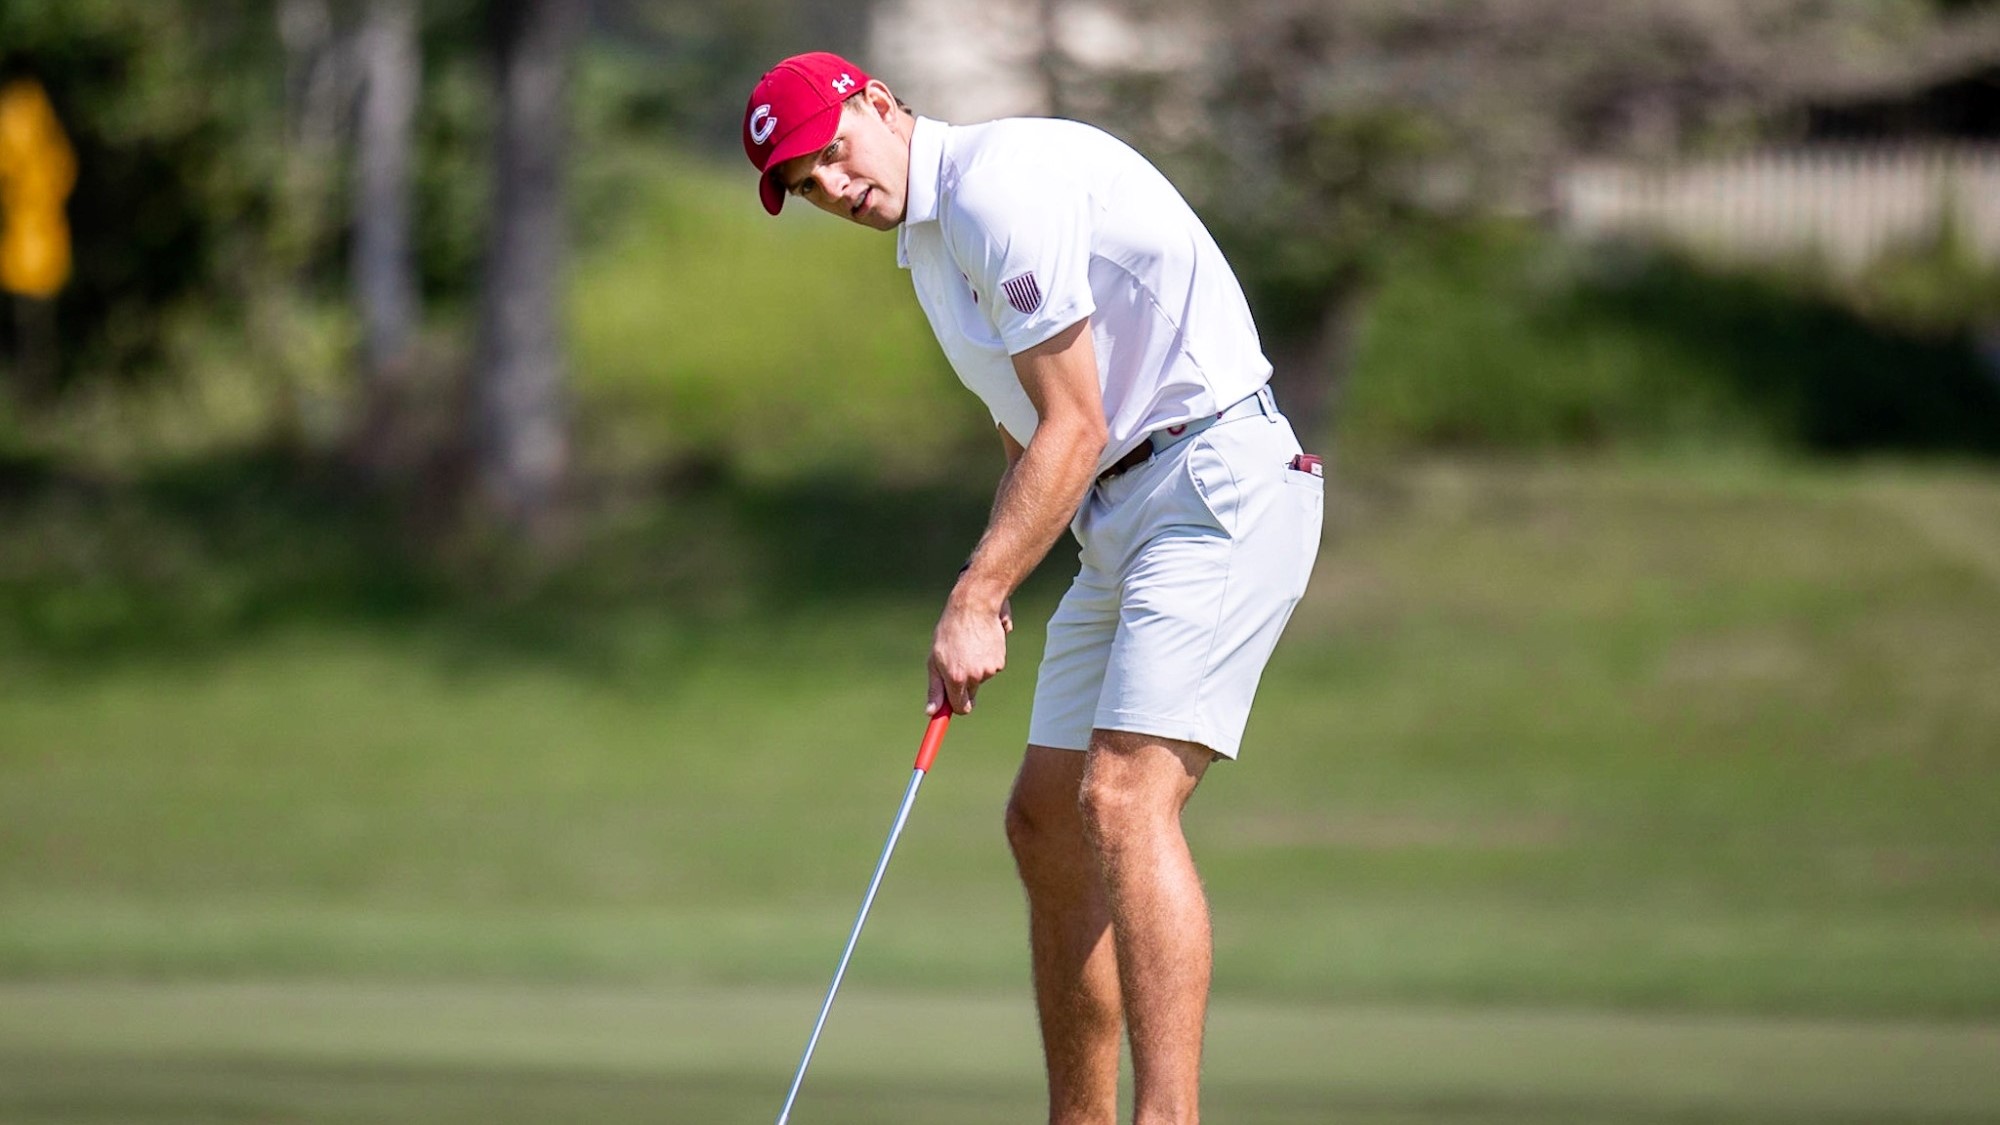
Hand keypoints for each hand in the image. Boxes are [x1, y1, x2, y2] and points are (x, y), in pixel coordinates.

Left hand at [927, 595, 1009, 715]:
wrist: (974, 606)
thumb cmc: (949, 631)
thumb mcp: (935, 659)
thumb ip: (935, 688)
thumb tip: (932, 712)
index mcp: (956, 678)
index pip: (960, 708)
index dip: (956, 707)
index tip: (952, 707)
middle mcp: (975, 677)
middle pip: (970, 695)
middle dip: (963, 686)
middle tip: (957, 665)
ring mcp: (990, 670)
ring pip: (980, 680)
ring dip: (974, 669)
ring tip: (968, 647)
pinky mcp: (1000, 662)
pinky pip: (990, 669)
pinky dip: (985, 661)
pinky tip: (980, 644)